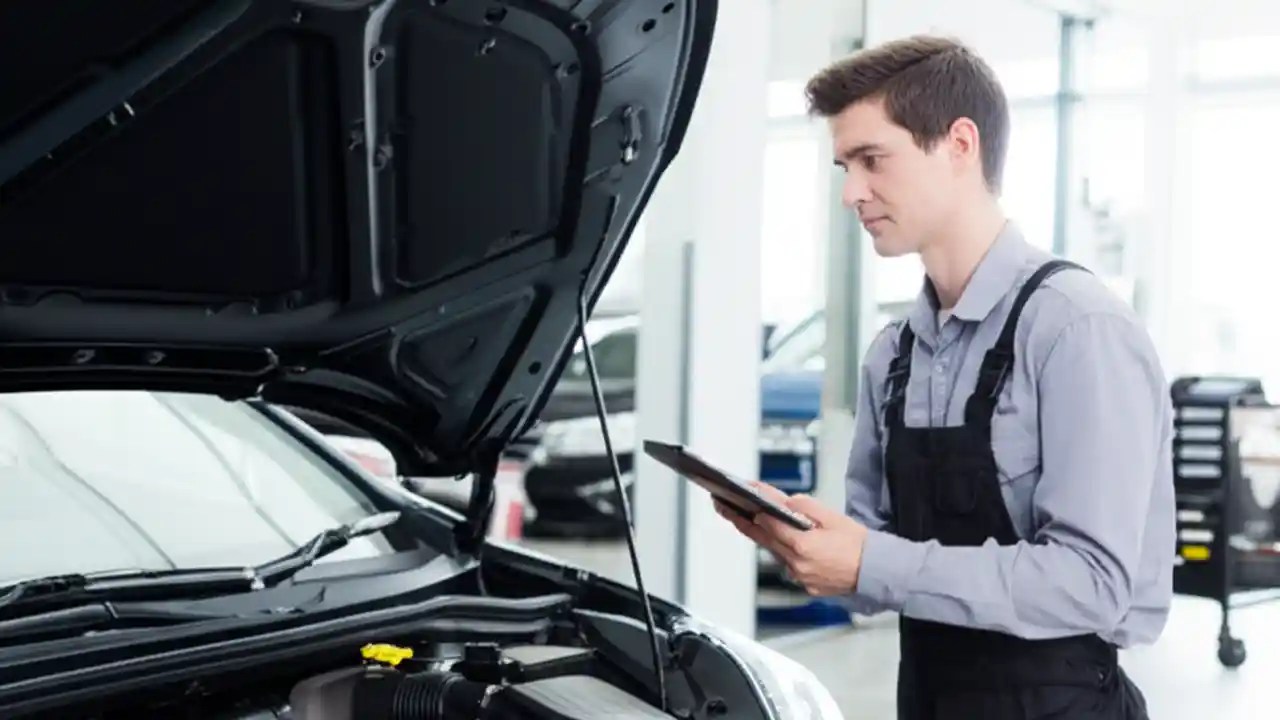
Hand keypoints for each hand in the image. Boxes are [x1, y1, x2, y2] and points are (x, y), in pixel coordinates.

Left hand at [714, 483, 868, 596]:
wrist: (876, 572)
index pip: (768, 524)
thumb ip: (805, 507)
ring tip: (742, 517)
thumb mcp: (833, 517)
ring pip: (774, 552)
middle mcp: (797, 563)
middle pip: (762, 539)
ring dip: (761, 535)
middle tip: (722, 507)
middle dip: (740, 521)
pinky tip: (777, 538)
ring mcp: (800, 576)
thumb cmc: (859, 545)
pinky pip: (787, 563)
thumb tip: (784, 502)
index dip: (752, 510)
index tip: (737, 499)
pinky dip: (782, 550)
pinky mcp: (805, 584)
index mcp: (803, 545)